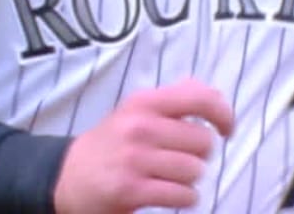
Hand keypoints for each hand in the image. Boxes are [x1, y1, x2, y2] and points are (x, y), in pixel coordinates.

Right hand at [52, 78, 234, 213]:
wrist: (67, 176)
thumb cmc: (112, 143)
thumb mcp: (135, 110)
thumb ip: (174, 98)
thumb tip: (214, 95)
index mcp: (144, 102)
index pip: (200, 98)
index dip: (223, 114)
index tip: (226, 130)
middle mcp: (140, 126)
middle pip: (204, 142)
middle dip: (199, 155)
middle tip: (179, 158)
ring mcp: (135, 159)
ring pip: (196, 170)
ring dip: (189, 179)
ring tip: (169, 177)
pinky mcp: (132, 190)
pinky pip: (184, 195)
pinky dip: (183, 198)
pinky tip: (167, 193)